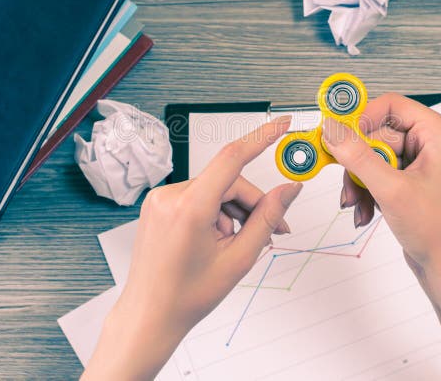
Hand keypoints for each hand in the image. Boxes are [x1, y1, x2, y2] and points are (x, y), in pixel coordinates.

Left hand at [83, 116, 302, 380]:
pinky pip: (197, 197)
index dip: (261, 137)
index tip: (281, 124)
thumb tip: (291, 189)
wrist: (149, 316)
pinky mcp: (157, 205)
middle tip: (275, 232)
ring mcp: (160, 199)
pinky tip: (219, 241)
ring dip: (233, 212)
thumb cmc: (188, 296)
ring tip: (239, 246)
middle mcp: (170, 196)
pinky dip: (215, 213)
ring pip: (214, 191)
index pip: (232, 157)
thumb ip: (268, 218)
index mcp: (190, 208)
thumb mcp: (239, 258)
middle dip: (253, 204)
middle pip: (228, 182)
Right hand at [322, 94, 440, 380]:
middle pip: (378, 133)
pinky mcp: (413, 180)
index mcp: (438, 134)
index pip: (390, 104)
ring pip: (374, 155)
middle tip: (344, 182)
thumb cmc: (436, 231)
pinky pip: (380, 172)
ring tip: (354, 204)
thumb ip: (358, 155)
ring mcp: (423, 162)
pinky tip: (364, 211)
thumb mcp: (390, 189)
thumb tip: (333, 128)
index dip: (361, 118)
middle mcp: (432, 142)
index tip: (338, 137)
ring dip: (359, 179)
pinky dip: (368, 190)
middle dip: (357, 161)